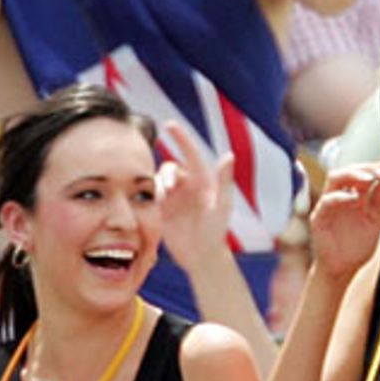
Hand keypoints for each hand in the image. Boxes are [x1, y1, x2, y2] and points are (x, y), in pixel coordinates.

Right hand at [157, 118, 234, 272]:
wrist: (202, 256)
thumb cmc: (217, 232)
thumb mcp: (221, 205)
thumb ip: (224, 180)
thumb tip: (229, 154)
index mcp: (202, 181)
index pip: (190, 153)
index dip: (181, 138)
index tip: (169, 124)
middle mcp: (187, 186)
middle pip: (170, 167)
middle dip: (166, 174)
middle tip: (167, 190)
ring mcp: (174, 198)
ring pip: (159, 180)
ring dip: (158, 186)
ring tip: (162, 201)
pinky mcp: (163, 210)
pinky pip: (151, 196)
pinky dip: (151, 197)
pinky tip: (156, 208)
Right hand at [309, 164, 379, 279]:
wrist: (343, 270)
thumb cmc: (357, 247)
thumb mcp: (375, 223)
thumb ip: (379, 204)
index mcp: (356, 196)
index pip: (366, 175)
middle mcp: (342, 196)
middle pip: (351, 171)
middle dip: (369, 167)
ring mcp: (329, 205)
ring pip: (335, 178)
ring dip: (353, 174)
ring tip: (369, 177)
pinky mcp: (319, 217)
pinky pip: (327, 201)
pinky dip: (340, 197)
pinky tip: (354, 198)